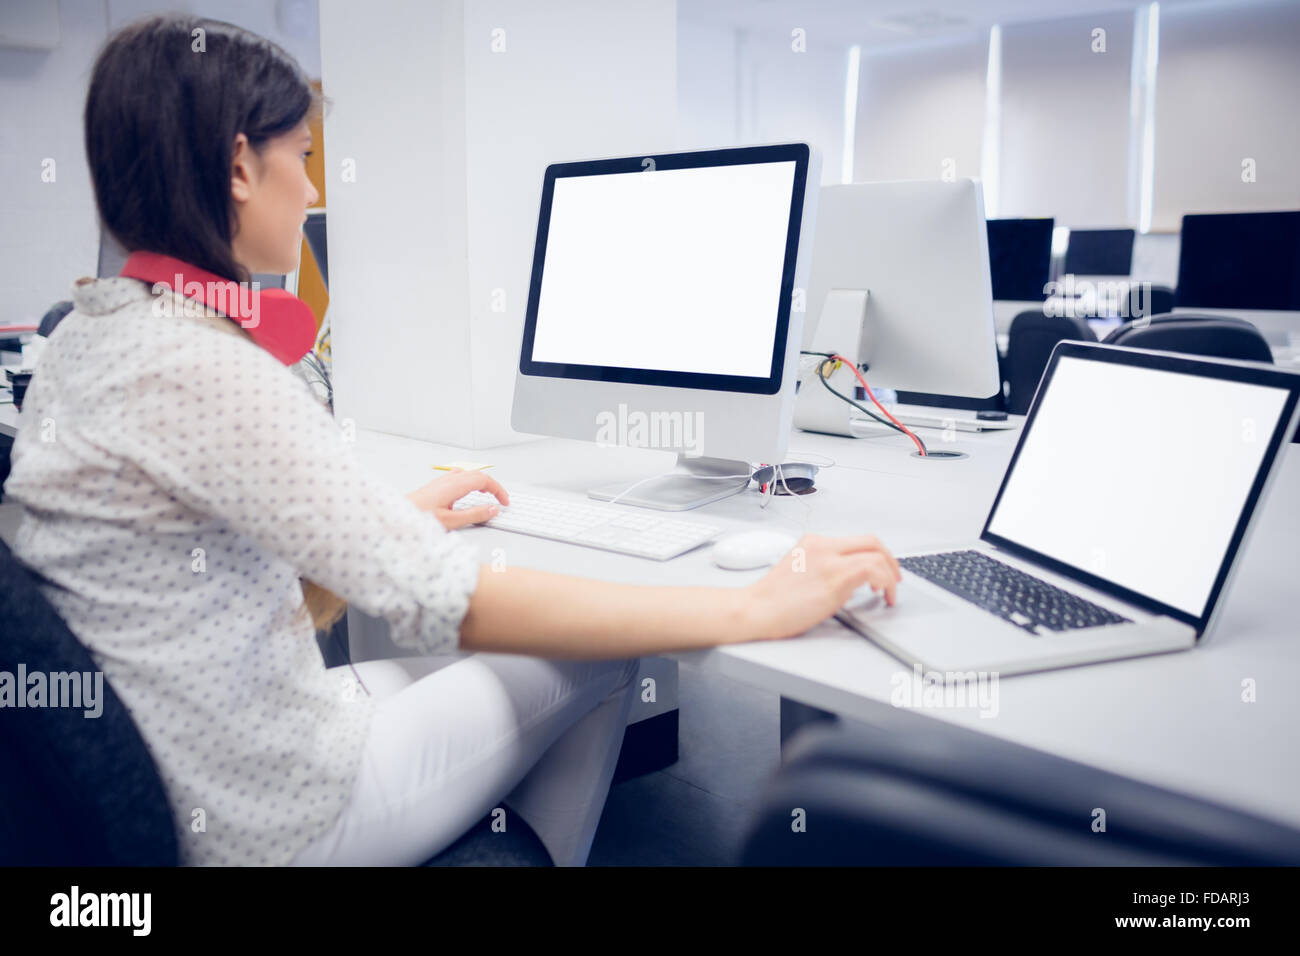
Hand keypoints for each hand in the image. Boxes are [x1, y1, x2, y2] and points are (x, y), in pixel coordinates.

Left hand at [407, 469, 509, 529]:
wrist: (397, 516)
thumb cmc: (419, 518)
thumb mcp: (451, 521)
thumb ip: (474, 515)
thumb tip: (492, 509)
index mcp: (455, 485)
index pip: (484, 480)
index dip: (498, 490)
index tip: (504, 501)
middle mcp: (448, 480)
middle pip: (478, 475)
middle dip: (492, 486)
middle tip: (500, 499)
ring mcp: (441, 481)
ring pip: (468, 475)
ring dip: (481, 483)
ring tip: (486, 494)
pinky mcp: (436, 486)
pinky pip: (458, 478)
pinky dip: (469, 483)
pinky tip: (466, 494)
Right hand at [743, 533, 899, 641]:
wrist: (755, 609)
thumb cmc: (772, 600)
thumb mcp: (798, 571)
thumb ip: (822, 567)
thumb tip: (848, 579)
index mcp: (813, 543)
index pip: (855, 540)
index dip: (876, 554)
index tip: (881, 570)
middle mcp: (822, 546)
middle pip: (871, 541)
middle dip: (889, 560)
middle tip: (894, 578)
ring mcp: (829, 560)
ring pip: (876, 553)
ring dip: (890, 573)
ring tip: (889, 592)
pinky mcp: (835, 577)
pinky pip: (872, 569)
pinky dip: (884, 581)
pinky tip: (881, 594)